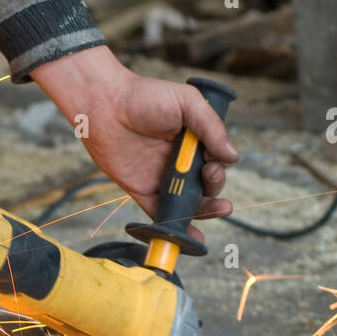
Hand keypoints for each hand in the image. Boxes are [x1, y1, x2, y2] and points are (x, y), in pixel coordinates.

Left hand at [31, 45, 237, 241]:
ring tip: (219, 209)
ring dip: (205, 211)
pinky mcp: (143, 190)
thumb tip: (232, 157)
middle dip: (215, 185)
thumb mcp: (187, 102)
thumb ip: (212, 127)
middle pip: (206, 185)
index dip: (219, 166)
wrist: (104, 105)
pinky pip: (160, 214)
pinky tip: (191, 238)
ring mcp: (162, 177)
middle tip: (207, 175)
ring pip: (189, 202)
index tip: (212, 161)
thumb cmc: (144, 96)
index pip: (216, 161)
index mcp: (193, 140)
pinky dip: (174, 228)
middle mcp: (180, 161)